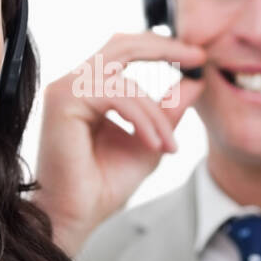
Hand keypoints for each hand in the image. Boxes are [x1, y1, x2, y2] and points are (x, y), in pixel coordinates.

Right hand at [32, 33, 205, 255]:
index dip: (162, 47)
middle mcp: (74, 83)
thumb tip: (195, 81)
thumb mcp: (149, 140)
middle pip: (123, 44)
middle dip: (165, 48)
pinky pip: (118, 96)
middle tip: (197, 59)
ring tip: (168, 145)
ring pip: (127, 80)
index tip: (197, 57)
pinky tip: (153, 145)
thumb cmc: (102, 185)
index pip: (126, 50)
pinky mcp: (63, 100)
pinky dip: (142, 120)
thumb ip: (168, 110)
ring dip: (155, 113)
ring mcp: (65, 88)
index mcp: (90, 88)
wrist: (76, 217)